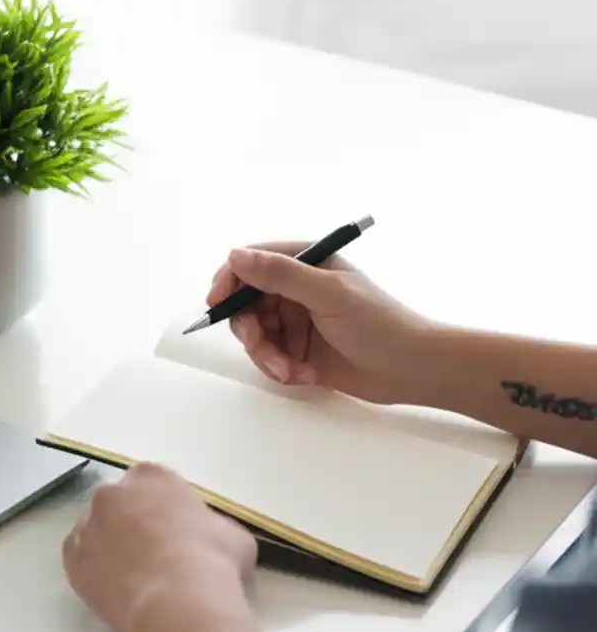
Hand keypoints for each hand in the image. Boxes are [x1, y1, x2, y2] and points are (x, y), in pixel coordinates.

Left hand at [63, 462, 267, 631]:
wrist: (179, 600)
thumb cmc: (212, 559)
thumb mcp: (231, 533)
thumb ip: (212, 525)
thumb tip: (211, 538)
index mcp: (150, 476)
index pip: (150, 485)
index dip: (161, 509)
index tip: (171, 530)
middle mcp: (111, 492)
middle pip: (118, 504)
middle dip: (131, 523)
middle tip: (151, 553)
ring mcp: (87, 524)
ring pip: (95, 531)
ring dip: (109, 546)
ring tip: (132, 576)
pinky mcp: (72, 558)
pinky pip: (79, 559)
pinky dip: (93, 569)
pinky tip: (114, 587)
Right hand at [206, 242, 437, 403]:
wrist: (413, 371)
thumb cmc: (379, 324)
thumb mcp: (328, 294)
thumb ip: (281, 275)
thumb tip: (235, 255)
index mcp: (306, 264)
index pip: (251, 263)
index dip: (229, 281)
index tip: (217, 303)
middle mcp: (296, 289)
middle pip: (246, 303)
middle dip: (249, 328)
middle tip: (259, 346)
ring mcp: (296, 321)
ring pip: (255, 335)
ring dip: (266, 355)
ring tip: (290, 370)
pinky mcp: (298, 351)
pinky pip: (269, 358)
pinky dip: (280, 369)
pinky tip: (305, 375)